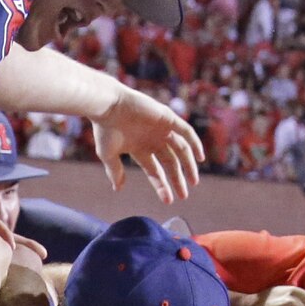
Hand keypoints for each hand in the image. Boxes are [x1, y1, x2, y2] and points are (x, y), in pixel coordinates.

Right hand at [91, 87, 203, 204]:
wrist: (108, 105)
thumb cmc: (105, 129)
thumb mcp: (109, 155)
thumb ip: (115, 171)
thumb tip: (117, 189)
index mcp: (140, 149)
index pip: (155, 171)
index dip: (162, 186)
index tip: (168, 201)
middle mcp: (152, 140)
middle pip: (170, 162)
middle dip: (177, 179)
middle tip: (184, 196)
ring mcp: (161, 129)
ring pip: (181, 149)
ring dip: (188, 165)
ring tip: (193, 181)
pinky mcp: (167, 117)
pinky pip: (186, 131)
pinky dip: (195, 143)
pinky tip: (199, 157)